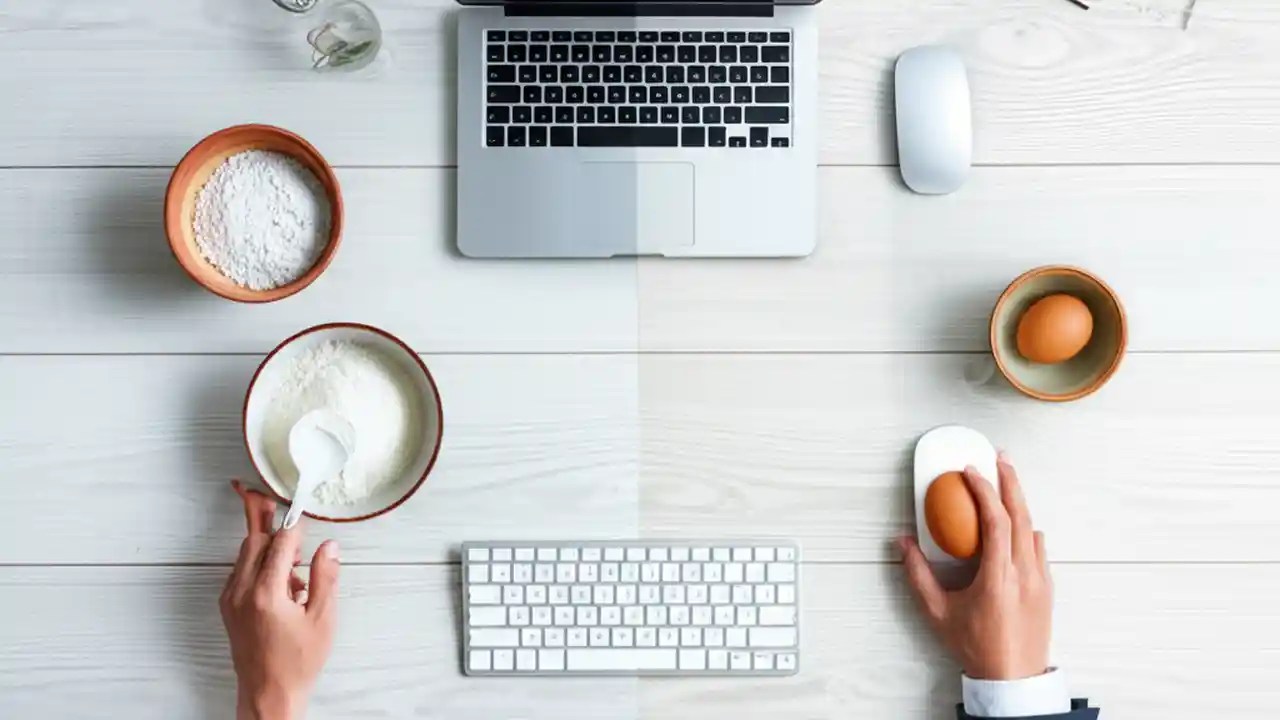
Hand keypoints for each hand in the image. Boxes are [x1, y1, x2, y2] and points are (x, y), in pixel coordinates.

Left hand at [221, 481, 340, 719]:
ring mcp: (231, 600)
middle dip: (270, 525)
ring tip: (294, 563)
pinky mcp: (228, 607)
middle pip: (253, 541)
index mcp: (266, 594)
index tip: (302, 513)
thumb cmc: (297, 662)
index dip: (292, 525)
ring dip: (267, 548)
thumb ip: (325, 577)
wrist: (269, 693)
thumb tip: (330, 547)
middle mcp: (241, 592)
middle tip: (281, 509)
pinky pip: (240, 572)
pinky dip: (259, 566)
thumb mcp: (322, 619)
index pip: (278, 544)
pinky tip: (284, 583)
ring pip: (244, 555)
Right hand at [899, 456, 1052, 680]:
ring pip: (1033, 528)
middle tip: (998, 459)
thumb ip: (917, 575)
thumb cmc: (976, 647)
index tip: (970, 472)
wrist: (1012, 678)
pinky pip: (1038, 548)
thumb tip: (902, 543)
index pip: (996, 521)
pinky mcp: (1047, 587)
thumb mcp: (937, 612)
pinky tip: (1016, 526)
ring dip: (1019, 502)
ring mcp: (1040, 580)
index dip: (984, 491)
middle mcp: (1024, 573)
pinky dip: (1026, 528)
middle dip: (1010, 482)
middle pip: (1022, 515)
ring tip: (1006, 484)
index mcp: (998, 577)